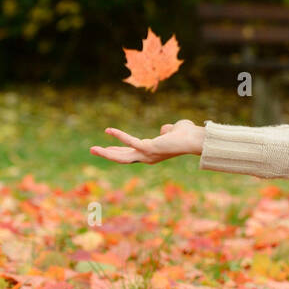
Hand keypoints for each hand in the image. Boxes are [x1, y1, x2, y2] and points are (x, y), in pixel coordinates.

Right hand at [90, 120, 204, 163]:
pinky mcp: (148, 148)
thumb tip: (164, 130)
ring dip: (107, 153)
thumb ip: (166, 131)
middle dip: (107, 154)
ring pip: (122, 157)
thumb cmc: (187, 134)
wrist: (196, 138)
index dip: (119, 151)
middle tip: (93, 150)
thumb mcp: (172, 131)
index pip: (131, 154)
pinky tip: (108, 130)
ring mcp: (147, 154)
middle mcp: (148, 157)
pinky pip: (130, 142)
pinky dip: (119, 136)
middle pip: (123, 158)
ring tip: (93, 149)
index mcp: (152, 153)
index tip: (107, 149)